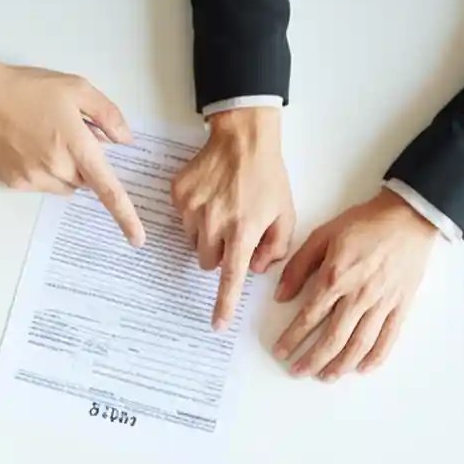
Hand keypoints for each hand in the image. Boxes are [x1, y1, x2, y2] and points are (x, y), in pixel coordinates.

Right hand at [0, 60, 144, 245]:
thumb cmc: (29, 88)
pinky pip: (41, 185)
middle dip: (84, 163)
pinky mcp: (14, 183)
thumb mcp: (77, 88)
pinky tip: (26, 145)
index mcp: (76, 146)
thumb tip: (125, 140)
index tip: (138, 239)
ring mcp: (33, 179)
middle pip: (85, 181)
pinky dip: (41, 170)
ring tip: (43, 137)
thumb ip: (108, 114)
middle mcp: (56, 168)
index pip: (107, 189)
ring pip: (64, 186)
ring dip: (63, 169)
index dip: (125, 216)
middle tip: (66, 134)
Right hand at [171, 107, 294, 330]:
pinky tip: (211, 196)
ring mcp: (192, 209)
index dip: (223, 305)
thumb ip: (276, 248)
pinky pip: (183, 220)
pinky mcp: (178, 195)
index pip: (231, 278)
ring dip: (208, 235)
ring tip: (224, 208)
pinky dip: (196, 215)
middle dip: (221, 255)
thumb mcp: (285, 214)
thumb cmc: (268, 176)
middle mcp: (214, 223)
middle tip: (235, 232)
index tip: (216, 325)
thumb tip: (255, 267)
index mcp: (243, 231)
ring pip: (194, 242)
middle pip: (209, 262)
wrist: (243, 137)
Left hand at [273, 189, 437, 381]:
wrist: (407, 217)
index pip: (309, 316)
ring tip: (325, 376)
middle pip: (333, 338)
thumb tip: (281, 295)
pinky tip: (362, 368)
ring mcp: (382, 303)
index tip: (281, 350)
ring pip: (359, 344)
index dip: (292, 337)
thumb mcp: (323, 235)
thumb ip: (299, 266)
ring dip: (340, 365)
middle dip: (312, 359)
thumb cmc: (364, 223)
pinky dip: (375, 357)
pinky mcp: (401, 305)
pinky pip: (388, 338)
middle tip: (298, 370)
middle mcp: (358, 295)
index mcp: (336, 277)